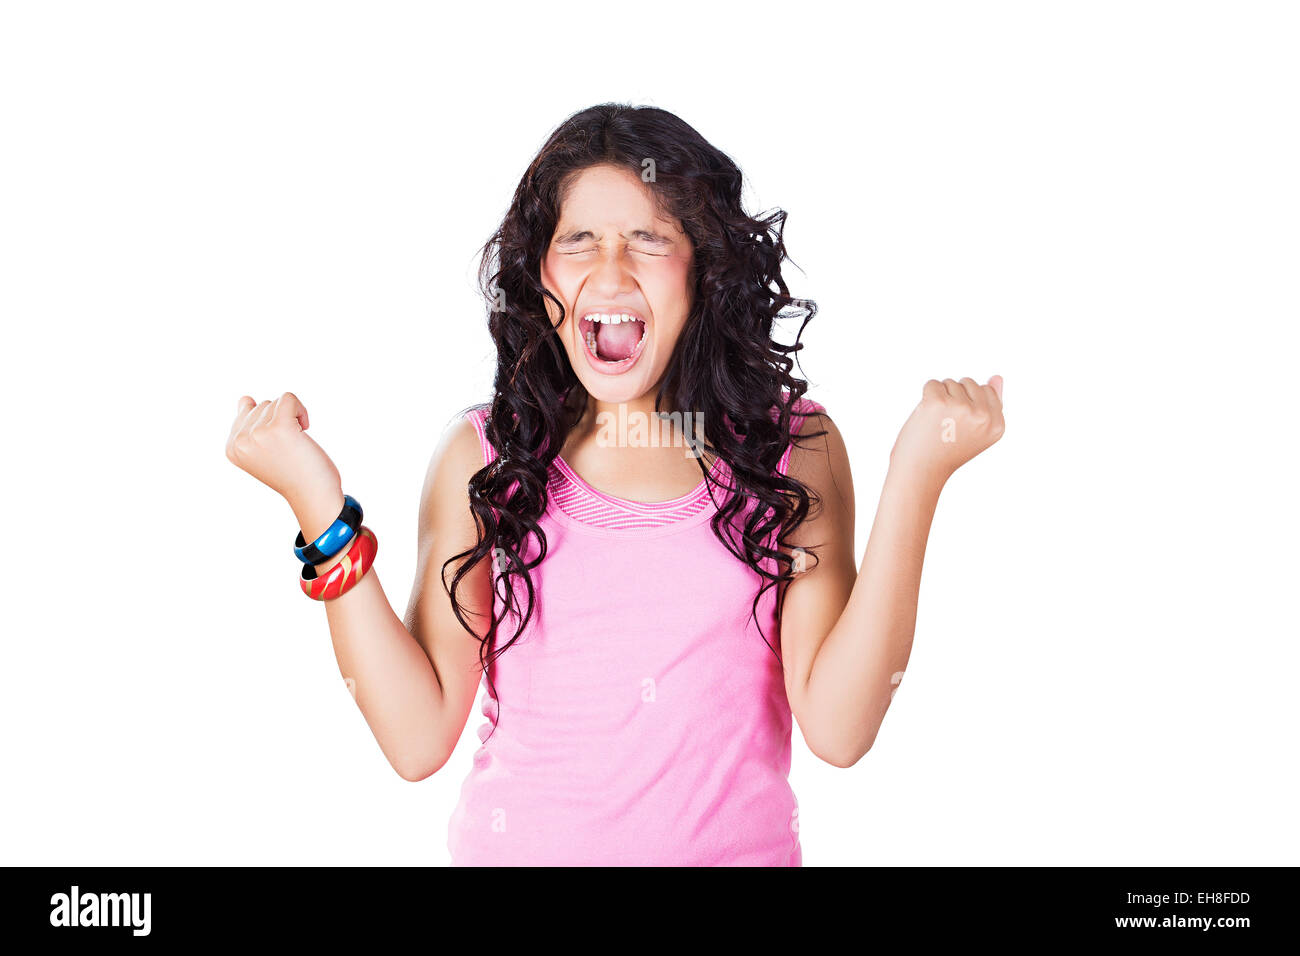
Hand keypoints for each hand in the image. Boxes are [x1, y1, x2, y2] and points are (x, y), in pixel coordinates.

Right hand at [225, 392, 341, 508]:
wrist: (313, 496)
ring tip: (296, 444)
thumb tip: (245, 399)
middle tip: (289, 449)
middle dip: (281, 421)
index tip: (277, 448)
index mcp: (232, 447)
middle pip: (262, 405)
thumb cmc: (294, 474)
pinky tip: (304, 429)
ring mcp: (257, 433)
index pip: (246, 409)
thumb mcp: (262, 451)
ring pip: (275, 402)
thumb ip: (248, 426)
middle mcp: (240, 441)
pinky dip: (301, 410)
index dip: (270, 423)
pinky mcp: (278, 427)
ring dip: (292, 418)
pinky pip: (288, 398)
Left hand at [889, 375, 1004, 484]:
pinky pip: (932, 384)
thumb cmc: (945, 452)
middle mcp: (983, 416)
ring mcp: (961, 408)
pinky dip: (925, 398)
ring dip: (939, 400)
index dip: (968, 405)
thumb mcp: (977, 432)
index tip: (959, 427)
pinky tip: (926, 418)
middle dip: (954, 399)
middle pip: (968, 383)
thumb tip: (997, 377)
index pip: (987, 391)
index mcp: (997, 424)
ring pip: (949, 383)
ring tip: (936, 425)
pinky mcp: (938, 402)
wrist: (920, 472)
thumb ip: (990, 405)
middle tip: (947, 427)